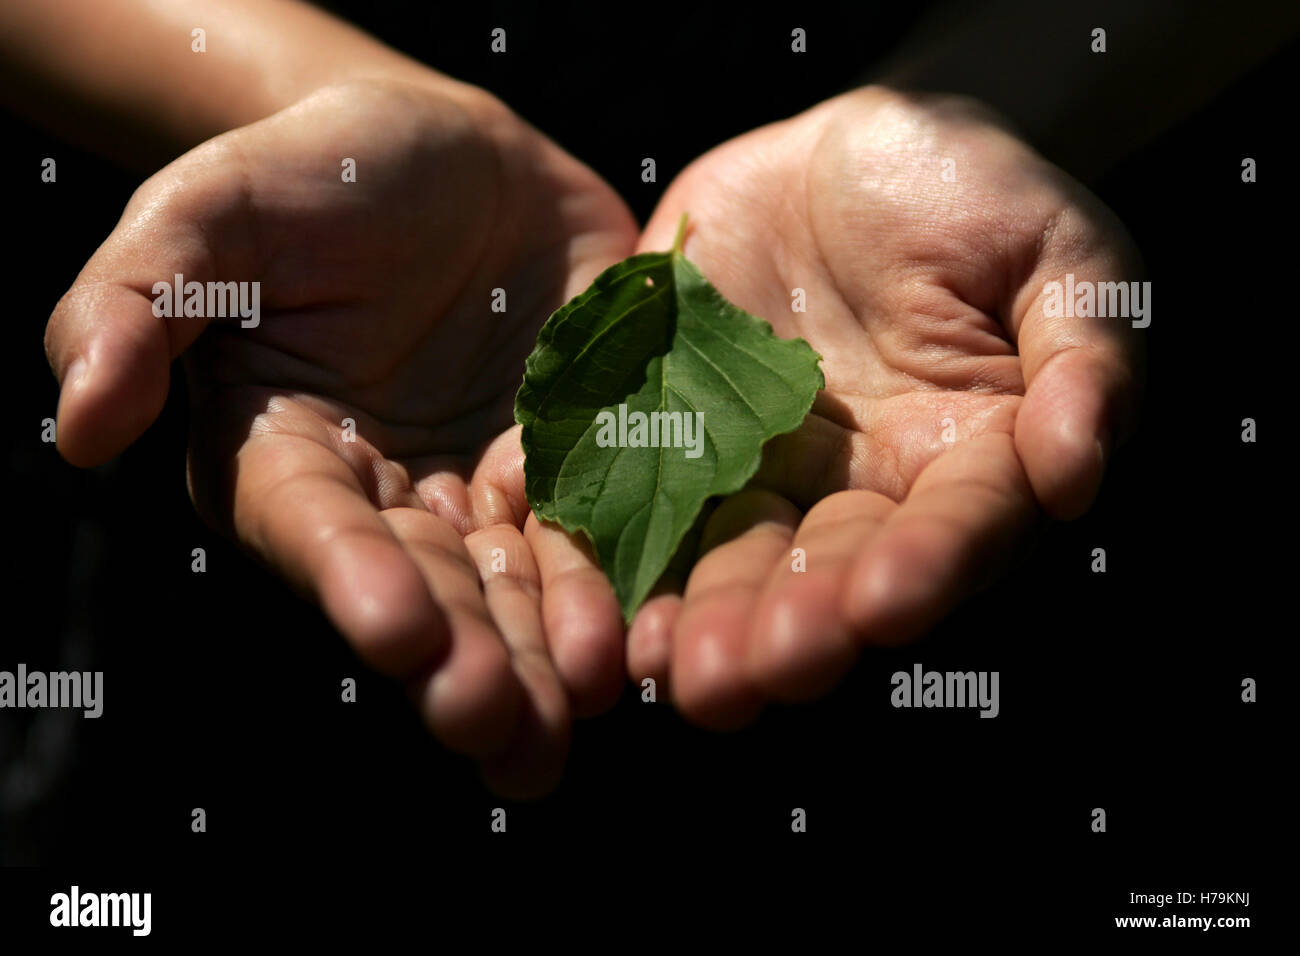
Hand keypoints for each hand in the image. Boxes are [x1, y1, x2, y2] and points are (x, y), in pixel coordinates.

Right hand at [44, 78, 637, 793]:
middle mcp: (393, 495)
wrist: (449, 153)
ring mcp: (493, 482)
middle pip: (428, 588)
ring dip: (548, 650)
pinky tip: (648, 628)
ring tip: (581, 701)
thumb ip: (137, 306)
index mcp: (289, 456)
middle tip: (495, 723)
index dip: (354, 581)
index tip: (397, 632)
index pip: (314, 530)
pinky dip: (624, 573)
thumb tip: (78, 428)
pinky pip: (604, 519)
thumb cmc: (312, 173)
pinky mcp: (579, 455)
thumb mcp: (209, 213)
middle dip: (463, 657)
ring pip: (520, 581)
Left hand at [552, 86, 1142, 727]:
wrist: (858, 146)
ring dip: (691, 613)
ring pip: (722, 553)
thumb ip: (1083, 362)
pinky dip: (605, 531)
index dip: (920, 569)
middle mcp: (853, 489)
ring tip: (660, 667)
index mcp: (958, 464)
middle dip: (782, 626)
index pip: (947, 532)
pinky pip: (635, 481)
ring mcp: (756, 462)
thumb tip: (1076, 474)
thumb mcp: (1061, 258)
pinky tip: (582, 584)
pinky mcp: (675, 422)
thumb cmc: (981, 197)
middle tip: (740, 680)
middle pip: (821, 570)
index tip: (885, 606)